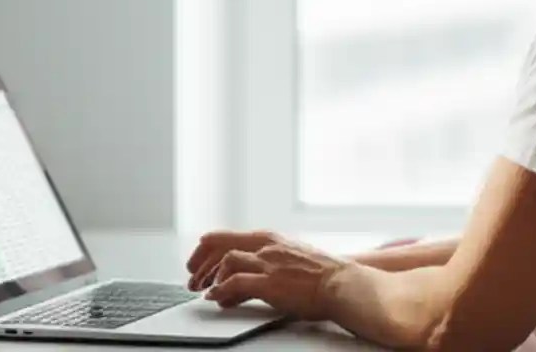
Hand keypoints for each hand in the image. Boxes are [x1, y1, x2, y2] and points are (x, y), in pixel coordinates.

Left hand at [186, 231, 351, 319]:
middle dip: (200, 261)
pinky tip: (215, 299)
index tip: (197, 263)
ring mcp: (267, 263)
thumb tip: (251, 275)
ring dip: (210, 278)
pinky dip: (220, 291)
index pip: (227, 236)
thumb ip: (270, 261)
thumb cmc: (322, 274)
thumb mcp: (292, 257)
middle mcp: (265, 246)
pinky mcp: (270, 283)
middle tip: (192, 278)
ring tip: (205, 291)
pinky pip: (234, 284)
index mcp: (270, 238)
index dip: (206, 250)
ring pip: (225, 261)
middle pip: (219, 244)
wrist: (343, 283)